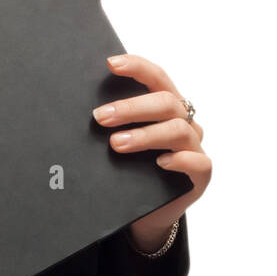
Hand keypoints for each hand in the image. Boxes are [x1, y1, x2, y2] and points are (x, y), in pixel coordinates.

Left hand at [93, 53, 210, 252]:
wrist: (150, 211)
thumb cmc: (132, 170)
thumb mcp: (121, 141)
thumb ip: (113, 124)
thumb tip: (75, 111)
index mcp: (166, 106)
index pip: (156, 77)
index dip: (137, 66)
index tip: (110, 64)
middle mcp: (185, 122)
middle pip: (166, 102)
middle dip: (131, 107)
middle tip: (100, 117)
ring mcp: (195, 148)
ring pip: (178, 129)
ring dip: (145, 135)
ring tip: (116, 144)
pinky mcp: (201, 175)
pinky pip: (198, 163)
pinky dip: (179, 160)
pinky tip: (159, 163)